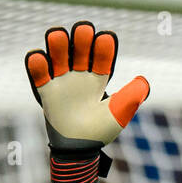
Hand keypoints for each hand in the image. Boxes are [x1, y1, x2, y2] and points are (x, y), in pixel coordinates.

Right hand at [24, 20, 149, 154]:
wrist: (78, 151)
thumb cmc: (100, 132)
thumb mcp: (119, 114)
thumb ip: (131, 97)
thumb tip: (144, 81)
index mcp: (98, 79)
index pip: (101, 57)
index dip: (103, 47)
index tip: (105, 38)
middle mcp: (79, 76)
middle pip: (79, 50)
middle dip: (80, 39)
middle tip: (84, 31)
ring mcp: (62, 82)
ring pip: (58, 56)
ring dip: (57, 44)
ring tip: (57, 37)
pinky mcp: (46, 91)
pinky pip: (39, 75)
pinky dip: (37, 65)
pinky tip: (39, 58)